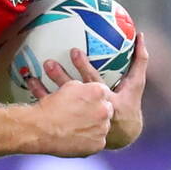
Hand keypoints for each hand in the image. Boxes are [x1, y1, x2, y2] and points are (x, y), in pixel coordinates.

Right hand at [26, 75, 114, 156]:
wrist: (39, 129)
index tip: (88, 103)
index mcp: (98, 92)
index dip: (94, 99)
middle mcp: (104, 110)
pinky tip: (77, 138)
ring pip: (103, 127)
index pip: (104, 94)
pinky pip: (97, 142)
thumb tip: (86, 90)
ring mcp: (102, 129)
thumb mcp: (68, 87)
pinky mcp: (98, 145)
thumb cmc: (50, 109)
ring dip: (93, 128)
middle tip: (81, 117)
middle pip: (106, 111)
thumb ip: (83, 88)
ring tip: (76, 128)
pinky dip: (89, 141)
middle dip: (96, 113)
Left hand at [32, 32, 148, 149]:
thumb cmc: (129, 103)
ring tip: (32, 77)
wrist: (121, 134)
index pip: (93, 81)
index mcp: (106, 98)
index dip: (83, 66)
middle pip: (72, 91)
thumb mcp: (136, 84)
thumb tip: (140, 35)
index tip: (73, 51)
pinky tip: (30, 83)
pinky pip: (52, 107)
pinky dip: (40, 95)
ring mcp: (78, 116)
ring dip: (45, 89)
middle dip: (60, 76)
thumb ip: (139, 60)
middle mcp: (90, 108)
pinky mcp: (70, 121)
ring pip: (60, 101)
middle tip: (48, 62)